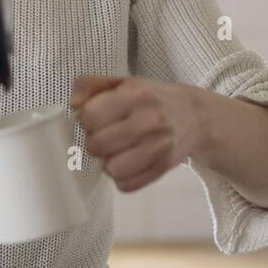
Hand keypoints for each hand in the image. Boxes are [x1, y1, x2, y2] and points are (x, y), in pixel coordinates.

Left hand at [69, 75, 208, 192]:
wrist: (195, 115)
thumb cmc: (151, 98)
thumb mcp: (122, 81)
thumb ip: (90, 85)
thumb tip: (73, 105)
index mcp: (135, 94)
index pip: (91, 115)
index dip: (87, 119)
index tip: (97, 118)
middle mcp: (149, 120)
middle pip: (98, 145)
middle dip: (95, 142)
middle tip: (106, 136)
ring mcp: (158, 147)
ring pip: (112, 169)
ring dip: (108, 162)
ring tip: (116, 151)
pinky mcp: (164, 167)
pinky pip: (127, 185)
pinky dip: (122, 178)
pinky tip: (128, 163)